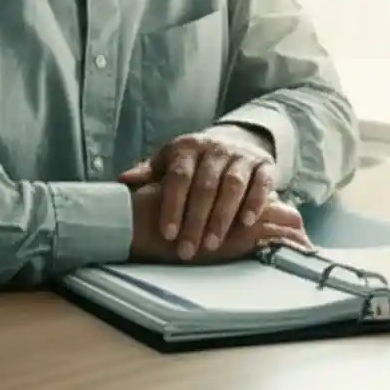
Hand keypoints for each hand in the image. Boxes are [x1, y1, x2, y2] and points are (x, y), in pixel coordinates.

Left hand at [118, 125, 293, 260]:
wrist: (236, 139)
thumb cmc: (195, 160)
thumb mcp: (169, 160)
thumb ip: (149, 172)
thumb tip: (124, 180)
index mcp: (188, 148)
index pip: (179, 176)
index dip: (173, 205)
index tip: (168, 233)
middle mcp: (216, 149)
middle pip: (205, 185)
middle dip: (196, 220)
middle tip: (188, 250)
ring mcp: (242, 156)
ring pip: (232, 186)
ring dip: (223, 216)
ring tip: (213, 244)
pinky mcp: (265, 165)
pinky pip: (262, 184)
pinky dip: (255, 203)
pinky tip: (247, 224)